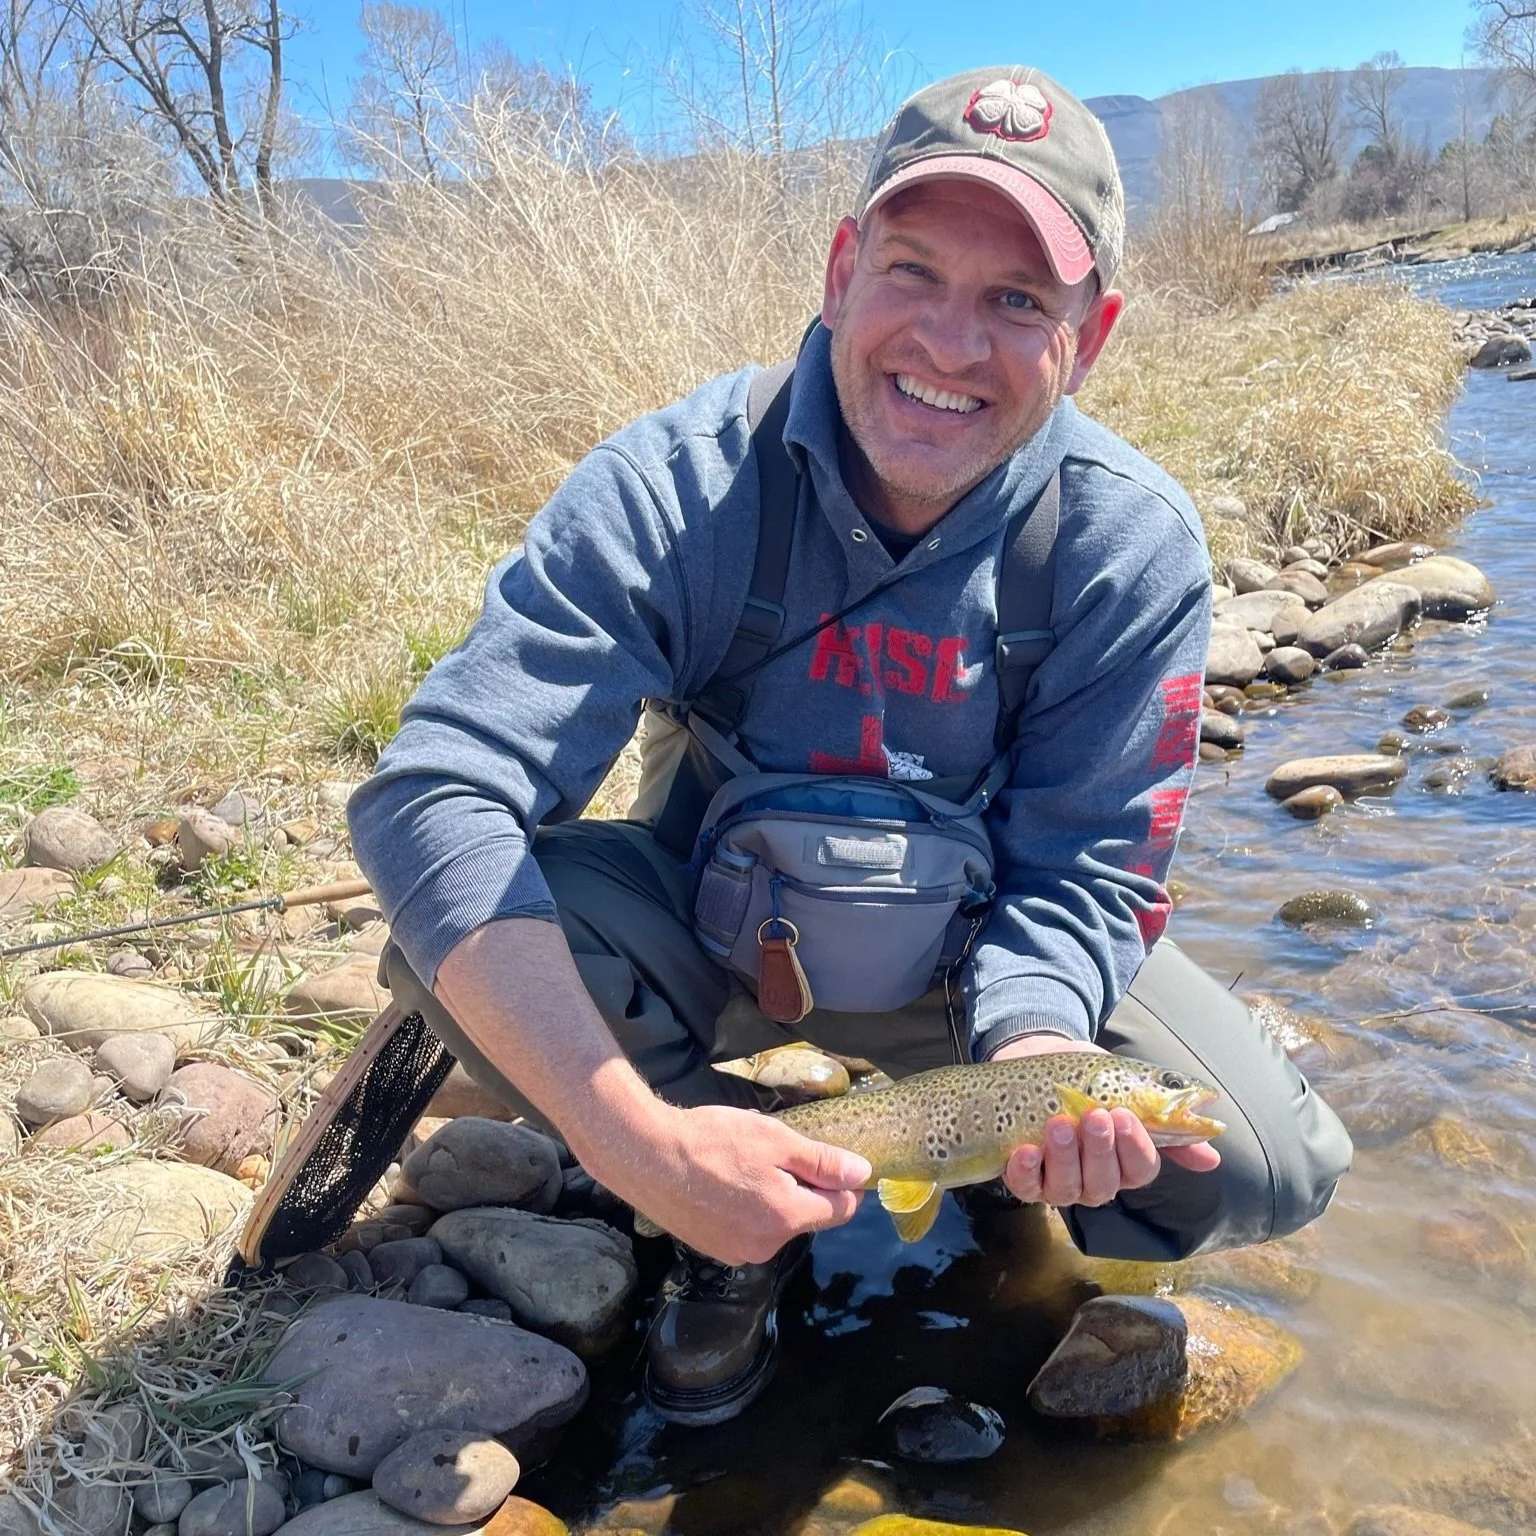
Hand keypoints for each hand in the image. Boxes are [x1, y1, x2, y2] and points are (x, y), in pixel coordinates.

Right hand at [580, 1102, 869, 1265]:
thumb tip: (863, 1174)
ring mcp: (736, 1252)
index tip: (832, 1161)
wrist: (645, 1157)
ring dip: (771, 1198)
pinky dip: (744, 1208)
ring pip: (774, 1223)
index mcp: (786, 1218)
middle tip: (773, 1152)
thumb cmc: (712, 1141)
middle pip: (805, 1216)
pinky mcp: (712, 1249)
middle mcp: (765, 1246)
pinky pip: (746, 1229)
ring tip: (741, 1165)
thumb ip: (822, 1161)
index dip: (843, 1184)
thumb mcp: (775, 1139)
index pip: (839, 1210)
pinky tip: (721, 1182)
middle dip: (800, 1188)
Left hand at [992, 1034, 1220, 1207]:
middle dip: (1100, 1151)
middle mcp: (1095, 1181)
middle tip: (1095, 1116)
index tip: (1127, 1117)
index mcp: (1126, 1163)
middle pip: (1105, 1182)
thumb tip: (1213, 1158)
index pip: (1140, 1169)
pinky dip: (1026, 1172)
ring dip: (1064, 1158)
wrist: (1043, 1057)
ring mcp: (1059, 1184)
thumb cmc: (1090, 1078)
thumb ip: (1164, 1119)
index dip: (1135, 1148)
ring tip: (1059, 1124)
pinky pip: (1026, 1188)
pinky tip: (1028, 1149)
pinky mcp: (1024, 1179)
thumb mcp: (1128, 1087)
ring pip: (1067, 1189)